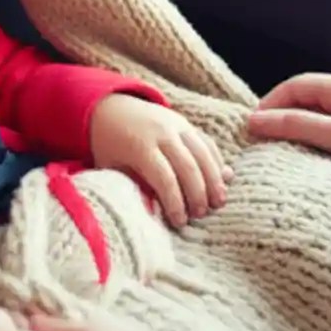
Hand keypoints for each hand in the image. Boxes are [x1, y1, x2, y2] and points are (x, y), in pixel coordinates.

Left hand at [89, 94, 232, 226]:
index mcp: (140, 146)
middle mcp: (161, 133)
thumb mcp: (112, 167)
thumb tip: (152, 212)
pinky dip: (216, 161)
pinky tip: (222, 179)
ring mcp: (176, 125)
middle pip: (188, 166)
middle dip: (198, 194)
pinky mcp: (185, 122)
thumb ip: (132, 186)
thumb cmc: (108, 145)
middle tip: (201, 215)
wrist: (109, 107)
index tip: (179, 222)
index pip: (164, 178)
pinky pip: (206, 142)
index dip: (175, 202)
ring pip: (203, 153)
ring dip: (214, 179)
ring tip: (219, 202)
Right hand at [245, 72, 330, 181]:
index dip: (268, 106)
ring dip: (303, 127)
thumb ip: (300, 127)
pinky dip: (323, 134)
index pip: (292, 86)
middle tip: (264, 144)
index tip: (251, 131)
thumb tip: (258, 121)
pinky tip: (324, 154)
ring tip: (290, 152)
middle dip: (282, 116)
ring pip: (322, 110)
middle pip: (305, 95)